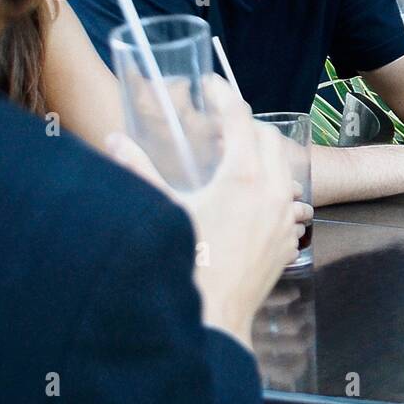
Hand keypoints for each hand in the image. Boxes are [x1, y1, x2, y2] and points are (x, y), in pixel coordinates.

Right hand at [107, 79, 301, 347]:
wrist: (214, 318)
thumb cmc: (187, 265)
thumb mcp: (164, 210)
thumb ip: (139, 171)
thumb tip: (114, 140)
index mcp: (243, 176)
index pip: (239, 118)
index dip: (223, 95)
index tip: (210, 85)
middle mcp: (272, 191)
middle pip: (269, 138)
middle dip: (245, 126)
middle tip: (217, 130)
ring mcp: (285, 216)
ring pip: (284, 170)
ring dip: (262, 160)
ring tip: (231, 165)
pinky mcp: (288, 239)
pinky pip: (288, 203)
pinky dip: (272, 193)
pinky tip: (247, 204)